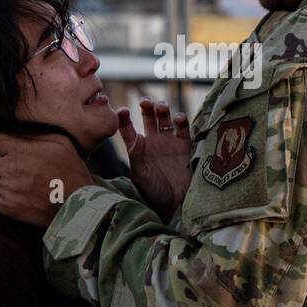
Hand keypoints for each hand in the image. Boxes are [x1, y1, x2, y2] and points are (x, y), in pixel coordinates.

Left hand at [0, 130, 93, 227]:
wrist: (78, 203)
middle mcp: (10, 168)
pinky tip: (4, 190)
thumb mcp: (57, 141)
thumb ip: (32, 133)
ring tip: (0, 175)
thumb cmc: (70, 169)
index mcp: (21, 149)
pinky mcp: (8, 207)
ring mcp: (8, 189)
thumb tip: (12, 128)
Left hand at [119, 97, 190, 221]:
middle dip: (147, 107)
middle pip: (149, 117)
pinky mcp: (184, 147)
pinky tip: (178, 118)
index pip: (128, 128)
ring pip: (165, 119)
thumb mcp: (140, 174)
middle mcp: (153, 142)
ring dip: (163, 110)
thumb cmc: (152, 192)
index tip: (122, 111)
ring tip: (161, 107)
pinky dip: (182, 121)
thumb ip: (137, 154)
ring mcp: (169, 143)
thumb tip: (137, 135)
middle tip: (145, 102)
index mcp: (138, 148)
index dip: (124, 118)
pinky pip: (184, 129)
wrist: (173, 204)